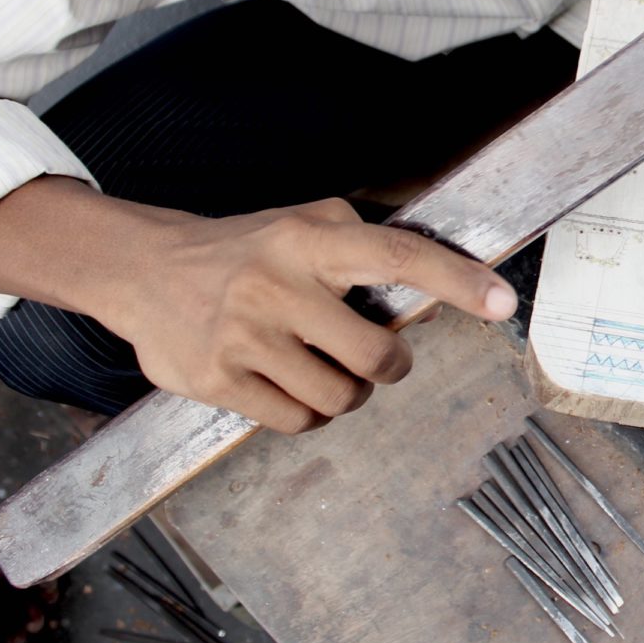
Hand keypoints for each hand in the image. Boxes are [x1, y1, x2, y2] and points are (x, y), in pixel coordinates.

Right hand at [104, 197, 515, 431]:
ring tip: (325, 370)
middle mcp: (277, 286)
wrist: (141, 271)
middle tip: (377, 358)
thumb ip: (361, 242)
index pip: (397, 256)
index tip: (502, 301)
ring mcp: (246, 337)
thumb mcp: (301, 221)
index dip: (456, 280)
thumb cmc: (243, 250)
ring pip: (339, 397)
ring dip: (348, 395)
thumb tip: (437, 276)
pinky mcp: (219, 381)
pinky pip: (297, 421)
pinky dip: (308, 414)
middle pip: (376, 355)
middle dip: (389, 366)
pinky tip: (291, 386)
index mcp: (309, 242)